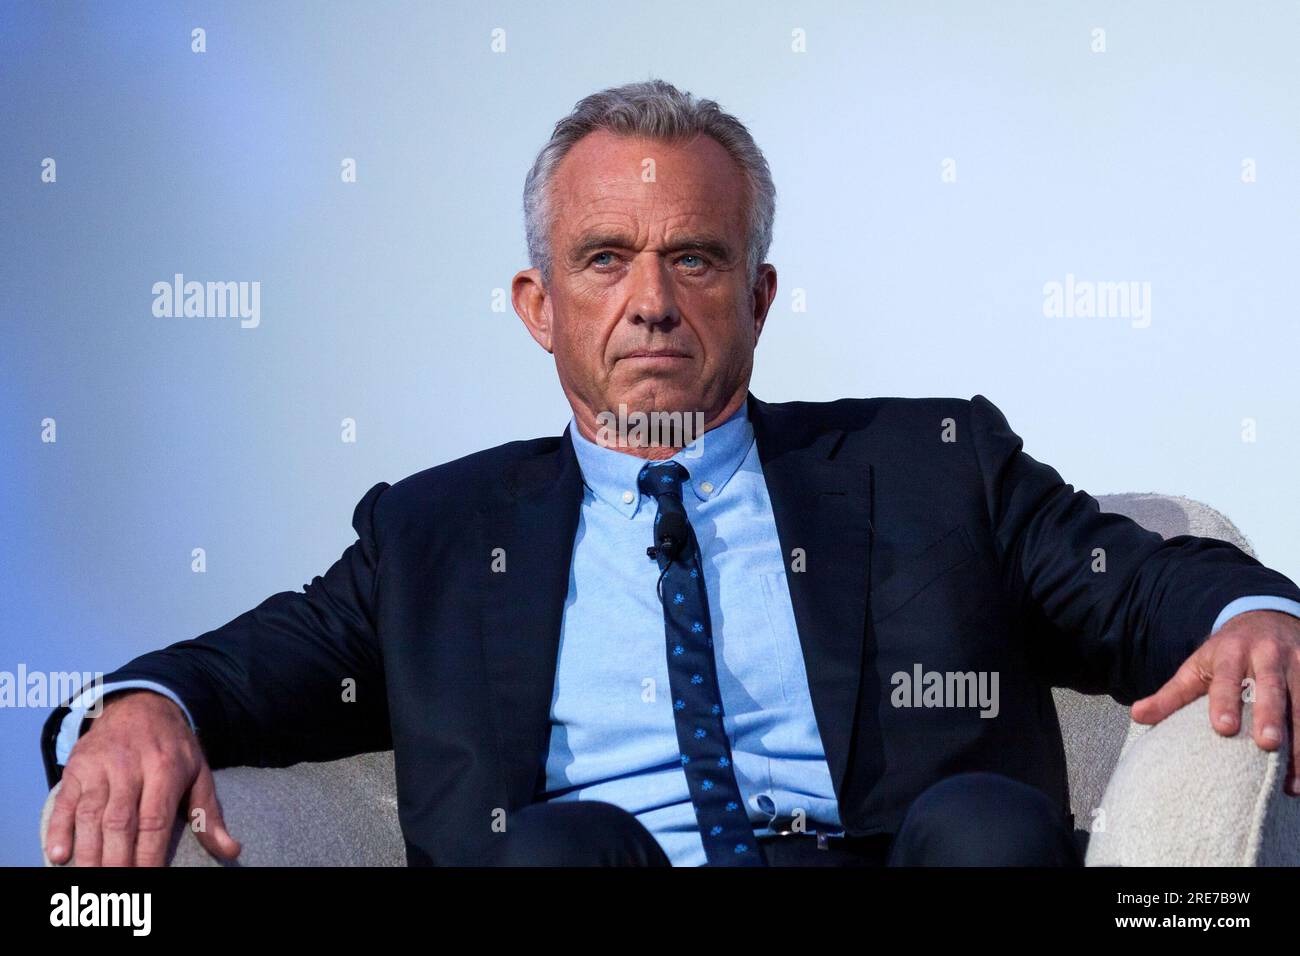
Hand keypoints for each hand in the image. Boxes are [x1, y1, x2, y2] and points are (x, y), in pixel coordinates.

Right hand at [45, 689, 241, 865]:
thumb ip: (209, 814)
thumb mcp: (198, 772)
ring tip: (90, 881)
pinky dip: (58, 829)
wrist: (140, 704)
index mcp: (166, 769)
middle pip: (120, 822)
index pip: (155, 820)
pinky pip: (65, 801)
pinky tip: (59, 856)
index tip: (147, 880)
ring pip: (90, 815)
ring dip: (88, 852)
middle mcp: (130, 767)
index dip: (149, 854)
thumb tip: (231, 850)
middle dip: (117, 861)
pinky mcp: (76, 767)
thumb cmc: (173, 747)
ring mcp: (100, 766)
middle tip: (115, 890)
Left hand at [1131, 610, 1299, 795]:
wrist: (1265, 619)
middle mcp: (1267, 655)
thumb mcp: (1196, 667)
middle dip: (1270, 714)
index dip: (1226, 701)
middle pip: (1270, 686)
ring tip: (1293, 778)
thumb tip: (1136, 716)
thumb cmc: (1225, 654)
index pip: (1228, 677)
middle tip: (1267, 744)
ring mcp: (1297, 664)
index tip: (1224, 728)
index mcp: (1232, 652)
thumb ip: (1170, 695)